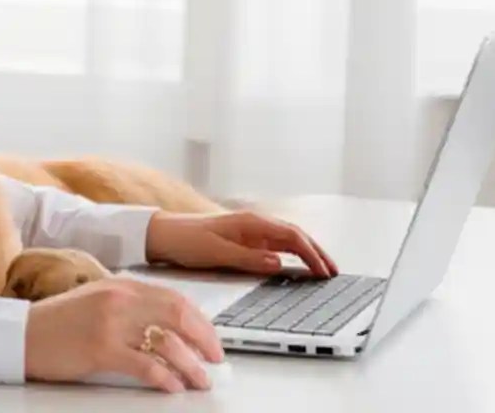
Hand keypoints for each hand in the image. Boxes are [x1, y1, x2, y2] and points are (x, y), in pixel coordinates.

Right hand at [25, 277, 223, 392]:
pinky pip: (145, 364)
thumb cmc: (60, 323)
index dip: (200, 321)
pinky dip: (165, 377)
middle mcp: (120, 299)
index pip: (175, 298)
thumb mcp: (99, 301)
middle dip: (204, 340)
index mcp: (122, 285)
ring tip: (200, 380)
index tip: (211, 339)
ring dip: (191, 365)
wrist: (23, 334)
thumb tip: (171, 327)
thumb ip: (132, 306)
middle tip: (216, 359)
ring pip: (167, 342)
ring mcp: (110, 323)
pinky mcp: (100, 348)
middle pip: (178, 315)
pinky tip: (173, 386)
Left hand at [145, 210, 338, 277]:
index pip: (292, 237)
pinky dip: (290, 253)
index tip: (325, 271)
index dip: (312, 254)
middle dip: (317, 252)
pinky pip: (274, 244)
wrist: (161, 233)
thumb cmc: (185, 240)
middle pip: (295, 235)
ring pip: (287, 239)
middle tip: (333, 272)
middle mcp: (253, 223)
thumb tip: (278, 262)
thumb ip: (248, 258)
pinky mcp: (242, 238)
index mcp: (251, 223)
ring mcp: (249, 230)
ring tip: (321, 268)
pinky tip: (294, 264)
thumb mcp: (217, 253)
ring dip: (306, 252)